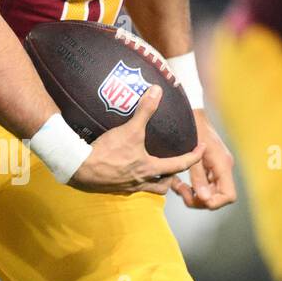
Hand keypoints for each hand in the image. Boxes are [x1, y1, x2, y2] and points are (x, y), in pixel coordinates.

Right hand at [70, 86, 203, 194]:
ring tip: (152, 171)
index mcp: (149, 169)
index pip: (179, 165)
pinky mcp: (112, 188)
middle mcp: (141, 182)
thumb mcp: (129, 129)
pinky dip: (133, 180)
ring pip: (147, 189)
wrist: (79, 167)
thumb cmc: (107, 151)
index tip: (201, 150)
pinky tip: (127, 171)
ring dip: (153, 182)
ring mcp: (126, 187)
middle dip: (171, 178)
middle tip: (173, 168)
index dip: (193, 157)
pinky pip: (128, 187)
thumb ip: (145, 110)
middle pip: (164, 186)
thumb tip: (157, 91)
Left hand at [171, 109, 235, 209]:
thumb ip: (198, 177)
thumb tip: (205, 199)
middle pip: (217, 197)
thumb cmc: (192, 128)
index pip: (228, 196)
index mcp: (222, 165)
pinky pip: (204, 183)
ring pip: (209, 192)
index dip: (215, 202)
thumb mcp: (192, 153)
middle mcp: (223, 167)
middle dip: (199, 199)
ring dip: (193, 194)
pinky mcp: (209, 164)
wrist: (191, 111)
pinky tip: (178, 181)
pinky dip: (192, 186)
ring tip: (177, 186)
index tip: (197, 198)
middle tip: (182, 191)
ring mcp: (217, 166)